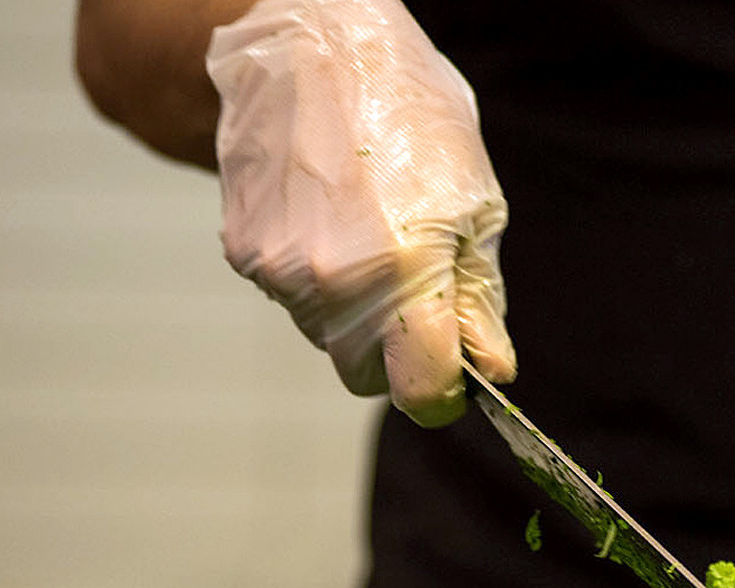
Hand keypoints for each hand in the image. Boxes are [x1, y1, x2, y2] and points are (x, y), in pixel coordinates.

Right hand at [205, 0, 513, 424]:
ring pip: (327, 336)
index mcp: (404, 272)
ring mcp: (281, 272)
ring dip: (354, 307)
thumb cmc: (406, 111)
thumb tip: (491, 369)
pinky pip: (291, 297)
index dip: (443, 394)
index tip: (455, 378)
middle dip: (397, 351)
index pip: (420, 392)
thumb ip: (478, 297)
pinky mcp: (244, 254)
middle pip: (367, 376)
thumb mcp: (474, 199)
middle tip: (415, 284)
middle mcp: (333, 284)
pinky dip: (314, 275)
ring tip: (367, 227)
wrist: (306, 46)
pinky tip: (327, 213)